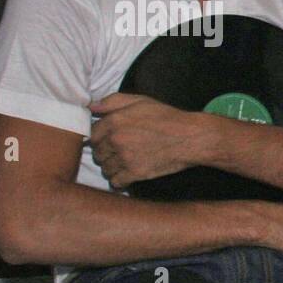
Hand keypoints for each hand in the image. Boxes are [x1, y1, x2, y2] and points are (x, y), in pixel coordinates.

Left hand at [89, 92, 208, 187]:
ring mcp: (124, 158)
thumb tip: (91, 107)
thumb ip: (113, 101)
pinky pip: (116, 181)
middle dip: (105, 153)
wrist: (190, 137)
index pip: (92, 134)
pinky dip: (119, 180)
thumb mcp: (140, 101)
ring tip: (123, 164)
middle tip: (117, 152)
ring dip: (111, 167)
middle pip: (97, 153)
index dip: (100, 138)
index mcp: (114, 121)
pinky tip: (127, 175)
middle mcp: (116, 140)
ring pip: (105, 168)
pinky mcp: (135, 173)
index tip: (109, 140)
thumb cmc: (167, 117)